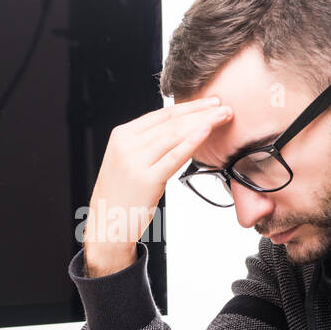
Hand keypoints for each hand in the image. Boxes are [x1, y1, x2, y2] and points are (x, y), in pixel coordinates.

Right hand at [83, 95, 232, 275]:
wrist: (106, 227)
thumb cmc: (122, 196)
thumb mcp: (127, 161)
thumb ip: (147, 144)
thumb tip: (178, 129)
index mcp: (121, 135)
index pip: (161, 115)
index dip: (188, 106)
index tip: (210, 102)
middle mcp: (126, 145)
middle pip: (170, 122)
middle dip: (201, 111)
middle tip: (225, 105)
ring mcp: (134, 162)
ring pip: (174, 135)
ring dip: (203, 122)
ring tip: (224, 116)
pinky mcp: (146, 180)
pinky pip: (174, 156)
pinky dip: (192, 141)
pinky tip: (207, 131)